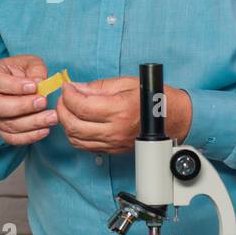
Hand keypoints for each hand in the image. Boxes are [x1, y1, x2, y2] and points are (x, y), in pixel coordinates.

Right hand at [0, 54, 54, 146]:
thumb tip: (40, 82)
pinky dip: (30, 136)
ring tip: (52, 117)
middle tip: (43, 102)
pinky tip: (45, 130)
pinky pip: (13, 138)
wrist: (11, 88)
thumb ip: (35, 69)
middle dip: (23, 106)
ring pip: (8, 124)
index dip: (15, 86)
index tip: (34, 86)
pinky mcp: (2, 131)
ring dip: (32, 123)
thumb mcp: (28, 63)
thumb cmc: (20, 73)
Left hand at [57, 78, 190, 154]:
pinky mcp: (113, 151)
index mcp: (119, 110)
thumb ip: (98, 87)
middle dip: (62, 109)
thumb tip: (77, 88)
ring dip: (66, 123)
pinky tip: (78, 123)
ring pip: (76, 139)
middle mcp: (115, 130)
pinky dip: (75, 135)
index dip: (68, 95)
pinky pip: (85, 147)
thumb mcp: (126, 83)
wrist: (174, 119)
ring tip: (68, 109)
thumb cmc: (154, 99)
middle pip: (73, 125)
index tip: (67, 86)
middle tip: (64, 97)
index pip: (81, 106)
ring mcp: (113, 143)